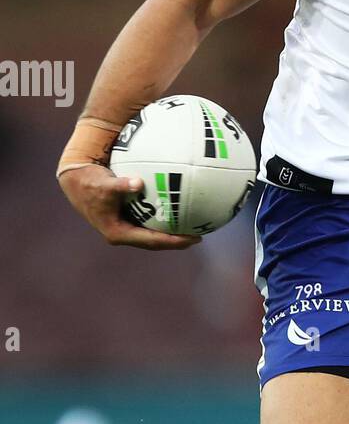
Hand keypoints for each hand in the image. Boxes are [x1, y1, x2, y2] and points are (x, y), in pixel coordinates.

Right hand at [57, 166, 199, 249]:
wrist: (76, 181)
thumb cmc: (89, 182)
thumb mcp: (103, 184)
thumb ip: (120, 185)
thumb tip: (137, 183)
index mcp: (118, 233)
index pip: (151, 241)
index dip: (173, 241)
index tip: (192, 238)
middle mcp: (122, 233)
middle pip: (155, 242)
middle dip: (176, 241)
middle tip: (198, 237)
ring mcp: (124, 228)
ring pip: (152, 235)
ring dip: (171, 233)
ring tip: (193, 229)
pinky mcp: (126, 220)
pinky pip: (149, 222)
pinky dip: (163, 220)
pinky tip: (178, 211)